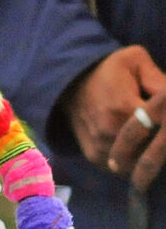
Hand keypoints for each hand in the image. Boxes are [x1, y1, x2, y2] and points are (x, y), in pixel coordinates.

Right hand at [63, 45, 165, 179]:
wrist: (71, 85)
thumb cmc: (109, 71)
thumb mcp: (136, 61)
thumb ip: (159, 80)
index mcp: (123, 108)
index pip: (160, 127)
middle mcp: (109, 133)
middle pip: (149, 149)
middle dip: (160, 143)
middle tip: (161, 133)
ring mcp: (100, 148)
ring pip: (136, 163)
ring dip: (146, 155)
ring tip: (152, 142)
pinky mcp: (94, 156)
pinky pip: (121, 168)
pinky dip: (132, 162)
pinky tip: (138, 148)